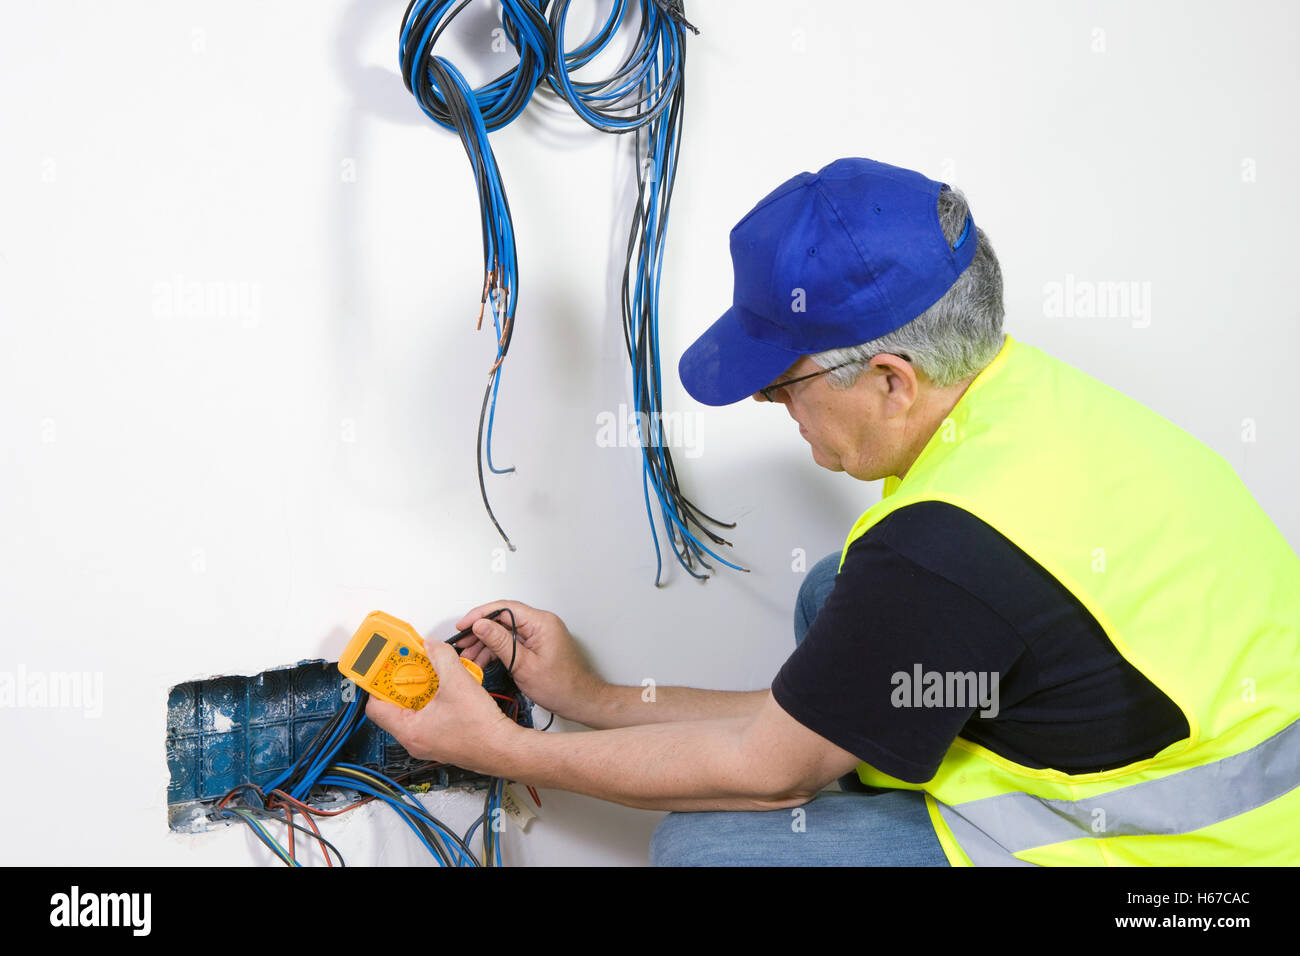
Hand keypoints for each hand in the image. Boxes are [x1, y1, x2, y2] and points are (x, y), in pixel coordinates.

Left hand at [364, 640, 516, 770]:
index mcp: (409, 731)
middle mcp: (414, 739)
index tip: (382, 667)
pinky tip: (447, 688)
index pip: (376, 706)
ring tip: (432, 674)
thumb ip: (441, 657)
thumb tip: (432, 646)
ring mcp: (428, 740)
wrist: (505, 748)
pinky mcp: (441, 738)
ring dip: (421, 689)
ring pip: (413, 709)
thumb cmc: (482, 731)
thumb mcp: (458, 682)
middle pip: (394, 705)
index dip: (378, 683)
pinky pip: (428, 714)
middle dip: (403, 681)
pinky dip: (433, 698)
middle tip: (410, 665)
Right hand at [451, 599, 604, 723]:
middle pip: (502, 619)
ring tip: (470, 657)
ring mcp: (539, 634)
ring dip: (486, 643)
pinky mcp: (536, 645)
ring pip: (505, 631)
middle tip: (463, 644)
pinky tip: (484, 660)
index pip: (504, 608)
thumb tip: (480, 625)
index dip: (480, 615)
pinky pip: (512, 641)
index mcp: (541, 623)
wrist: (580, 701)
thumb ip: (500, 643)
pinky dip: (497, 650)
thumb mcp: (523, 665)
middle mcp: (541, 624)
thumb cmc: (561, 686)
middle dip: (480, 632)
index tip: (463, 625)